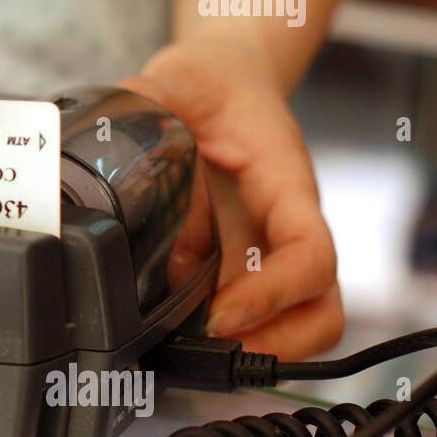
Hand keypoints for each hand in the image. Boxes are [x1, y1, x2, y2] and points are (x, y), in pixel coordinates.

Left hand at [120, 35, 343, 359]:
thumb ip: (142, 114)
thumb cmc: (207, 84)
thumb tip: (118, 167)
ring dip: (259, 349)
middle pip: (318, 307)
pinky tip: (183, 335)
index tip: (222, 313)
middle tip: (209, 353)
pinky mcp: (241, 262)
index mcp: (284, 183)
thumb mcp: (169, 84)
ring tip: (199, 356)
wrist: (221, 79)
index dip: (274, 294)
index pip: (309, 253)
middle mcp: (285, 226)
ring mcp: (268, 249)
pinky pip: (258, 314)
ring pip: (301, 321)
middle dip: (273, 344)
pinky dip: (232, 336)